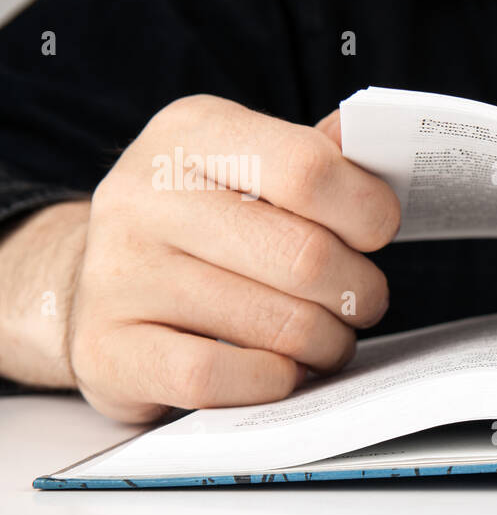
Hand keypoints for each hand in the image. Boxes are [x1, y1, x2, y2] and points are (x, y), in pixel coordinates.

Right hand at [57, 95, 399, 421]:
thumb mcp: (252, 171)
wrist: (100, 288)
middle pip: (305, 257)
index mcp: (192, 133)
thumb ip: (317, 159)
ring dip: (326, 344)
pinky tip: (280, 371)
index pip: (309, 168)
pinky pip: (216, 376)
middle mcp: (143, 194)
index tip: (377, 235)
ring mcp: (118, 272)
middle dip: (359, 292)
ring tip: (328, 341)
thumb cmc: (204, 229)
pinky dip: (270, 381)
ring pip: (276, 324)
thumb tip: (374, 143)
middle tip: (364, 303)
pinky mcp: (108, 349)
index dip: (368, 213)